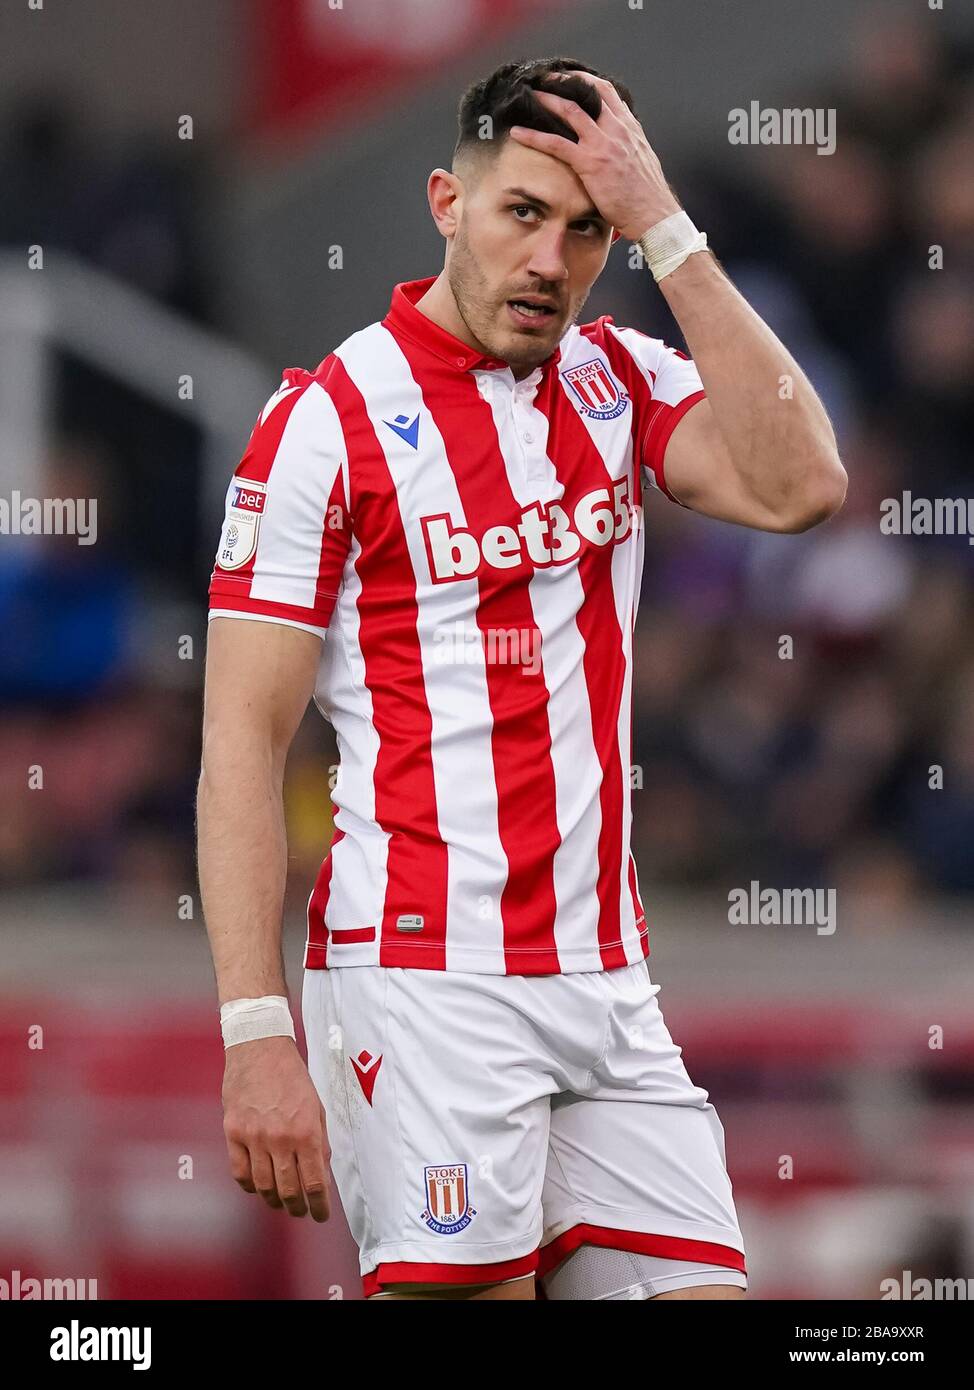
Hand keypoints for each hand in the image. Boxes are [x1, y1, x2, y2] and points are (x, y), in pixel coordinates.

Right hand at [222, 1034, 330, 1220]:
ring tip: (281, 1203)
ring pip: (264, 1186)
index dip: (319, 1205)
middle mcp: (280, 1138)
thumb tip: (321, 1174)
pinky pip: (240, 1172)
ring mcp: (254, 1137)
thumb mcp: (316, 1106)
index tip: (321, 1215)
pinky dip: (250, 1185)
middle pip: (289, 1191)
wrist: (260, 1048)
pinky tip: (258, 1186)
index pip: (315, 1182)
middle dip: (298, 1208)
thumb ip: (319, 1142)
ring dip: (274, 1201)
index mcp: (307, 1131)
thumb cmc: (292, 1076)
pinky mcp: (233, 1132)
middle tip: (302, 1212)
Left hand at [507, 71, 681, 240]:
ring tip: (528, 95)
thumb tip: (619, 145)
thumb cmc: (647, 195)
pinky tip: (518, 133)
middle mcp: (616, 129)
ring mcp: (603, 144)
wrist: (654, 214)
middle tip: (544, 77)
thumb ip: (627, 146)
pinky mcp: (590, 163)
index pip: (606, 92)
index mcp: (629, 127)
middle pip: (587, 92)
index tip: (570, 77)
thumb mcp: (641, 159)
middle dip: (562, 81)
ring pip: (569, 111)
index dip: (585, 81)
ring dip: (546, 100)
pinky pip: (556, 144)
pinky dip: (534, 137)